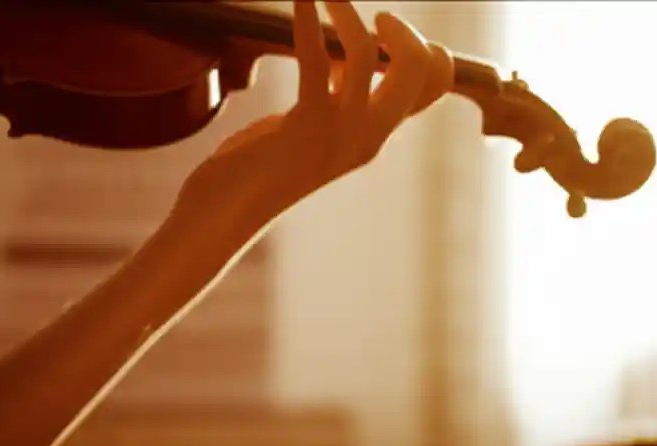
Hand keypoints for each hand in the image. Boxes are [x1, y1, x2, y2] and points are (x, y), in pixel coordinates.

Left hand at [165, 0, 453, 246]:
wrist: (224, 212)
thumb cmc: (259, 168)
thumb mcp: (312, 127)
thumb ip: (336, 98)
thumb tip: (344, 60)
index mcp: (374, 135)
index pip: (432, 87)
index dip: (426, 48)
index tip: (387, 29)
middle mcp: (367, 135)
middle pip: (419, 71)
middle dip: (403, 30)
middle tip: (375, 16)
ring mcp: (339, 133)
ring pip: (366, 56)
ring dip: (346, 13)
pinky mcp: (304, 126)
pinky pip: (316, 60)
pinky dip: (307, 21)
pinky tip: (301, 0)